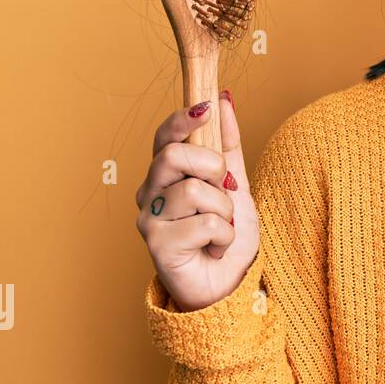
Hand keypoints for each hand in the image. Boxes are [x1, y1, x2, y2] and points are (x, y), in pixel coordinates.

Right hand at [135, 94, 259, 311]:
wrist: (229, 283)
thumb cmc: (225, 235)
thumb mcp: (235, 184)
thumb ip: (228, 145)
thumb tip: (224, 100)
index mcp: (166, 175)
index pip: (164, 137)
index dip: (182, 119)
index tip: (205, 107)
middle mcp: (150, 193)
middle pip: (174, 155)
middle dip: (213, 168)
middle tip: (224, 191)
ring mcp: (150, 219)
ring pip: (195, 191)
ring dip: (225, 210)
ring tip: (222, 228)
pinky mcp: (157, 246)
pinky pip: (204, 223)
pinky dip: (224, 235)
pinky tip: (216, 247)